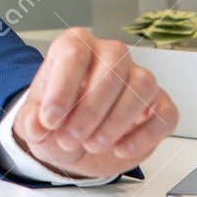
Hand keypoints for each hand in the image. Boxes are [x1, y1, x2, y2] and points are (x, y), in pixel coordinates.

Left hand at [11, 28, 177, 180]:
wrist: (75, 143)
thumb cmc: (58, 122)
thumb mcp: (36, 124)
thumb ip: (32, 123)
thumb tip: (38, 125)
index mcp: (75, 47)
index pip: (74, 53)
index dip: (62, 88)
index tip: (50, 120)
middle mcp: (110, 55)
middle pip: (112, 67)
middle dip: (90, 109)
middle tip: (70, 139)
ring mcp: (138, 77)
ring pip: (142, 85)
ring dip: (117, 120)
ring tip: (93, 144)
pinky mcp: (159, 105)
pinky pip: (164, 113)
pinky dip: (144, 135)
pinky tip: (120, 149)